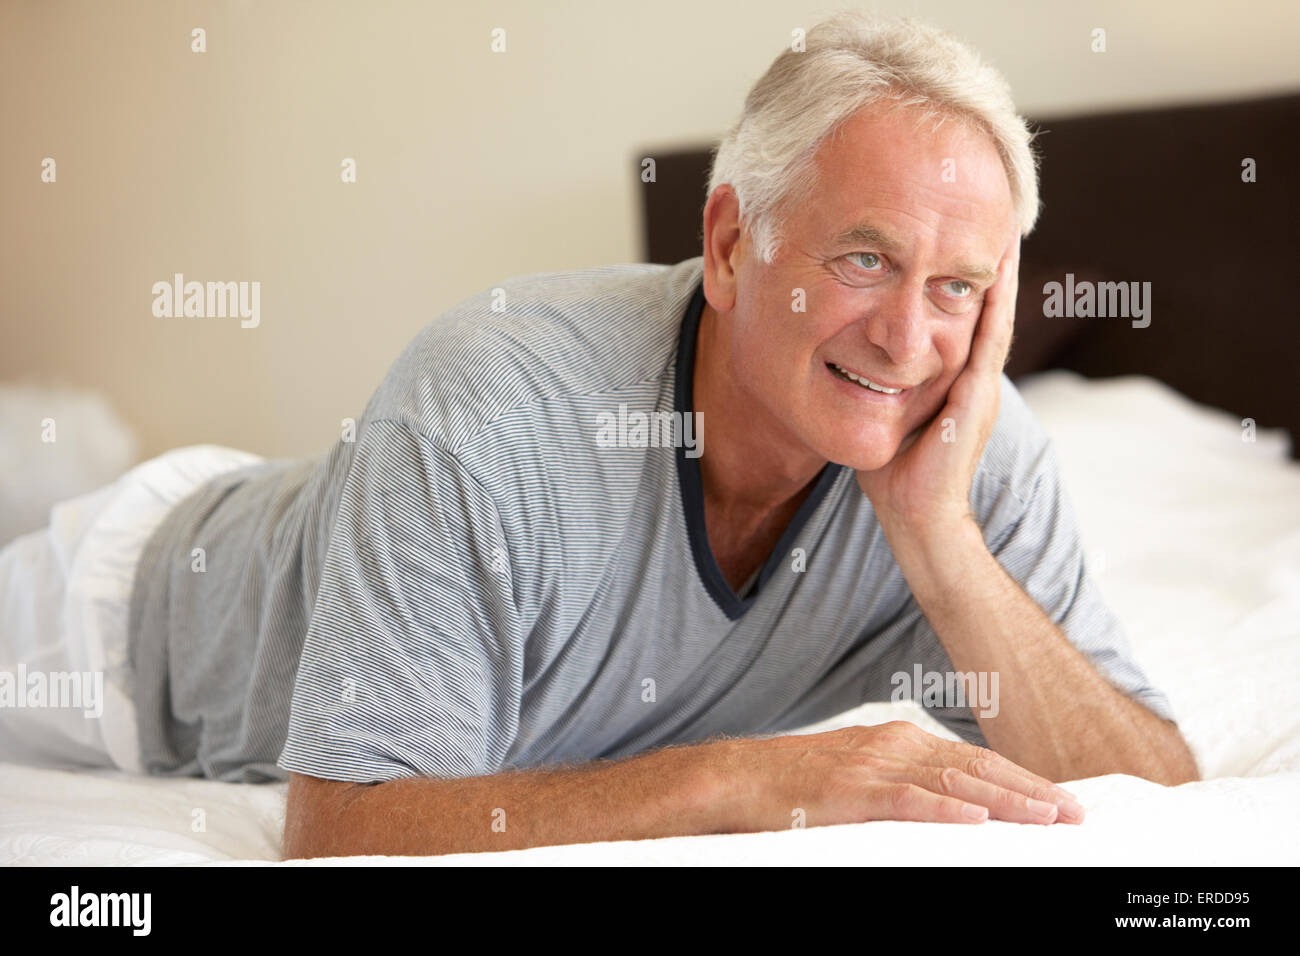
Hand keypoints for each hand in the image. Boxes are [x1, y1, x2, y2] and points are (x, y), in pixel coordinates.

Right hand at [708, 720, 1084, 830]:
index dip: (1023, 781)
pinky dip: (944, 808)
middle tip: (1074, 814)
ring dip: (1005, 800)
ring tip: (1045, 817)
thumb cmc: (797, 784)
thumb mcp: (861, 776)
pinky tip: (975, 818)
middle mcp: (895, 746)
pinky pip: (906, 800)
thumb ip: (906, 784)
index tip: (1061, 802)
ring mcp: (874, 766)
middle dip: (1031, 791)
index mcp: (901, 741)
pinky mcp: (851, 792)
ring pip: (954, 781)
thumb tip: (957, 804)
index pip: (976, 761)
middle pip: (977, 767)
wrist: (739, 778)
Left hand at [855, 234, 1020, 537]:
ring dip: (999, 269)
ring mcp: (980, 384)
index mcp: (952, 379)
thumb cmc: (893, 475)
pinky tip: (998, 265)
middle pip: (983, 307)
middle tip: (987, 212)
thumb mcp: (882, 414)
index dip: (958, 277)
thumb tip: (842, 354)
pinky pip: (991, 335)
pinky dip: (998, 299)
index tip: (951, 235)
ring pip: (994, 312)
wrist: (916, 517)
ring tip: (1002, 222)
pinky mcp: (978, 394)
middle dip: (984, 262)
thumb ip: (873, 383)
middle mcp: (972, 376)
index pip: (959, 317)